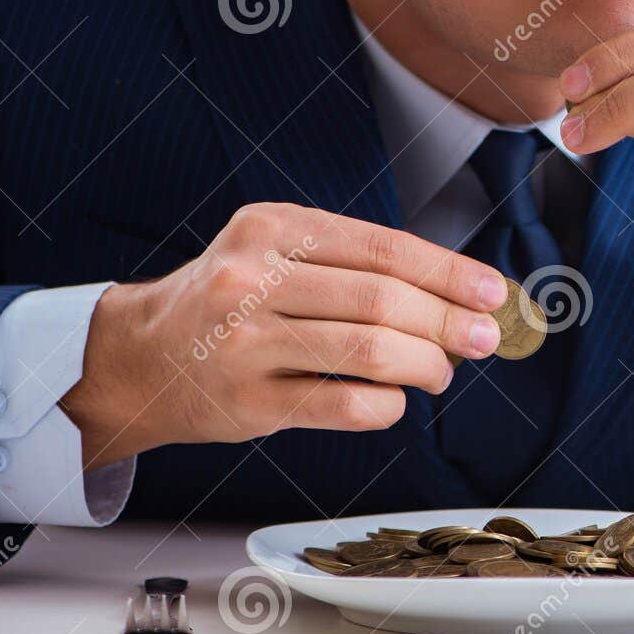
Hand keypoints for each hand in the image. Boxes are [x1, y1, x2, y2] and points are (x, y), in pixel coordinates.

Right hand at [62, 203, 508, 470]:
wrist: (142, 356)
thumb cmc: (232, 300)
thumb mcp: (277, 251)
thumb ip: (355, 263)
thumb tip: (459, 292)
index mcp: (271, 228)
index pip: (383, 247)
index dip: (448, 272)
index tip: (491, 291)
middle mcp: (252, 279)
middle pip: (381, 300)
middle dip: (447, 321)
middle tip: (482, 338)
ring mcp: (245, 343)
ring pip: (368, 352)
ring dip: (425, 365)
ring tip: (441, 371)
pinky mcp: (248, 403)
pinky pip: (343, 404)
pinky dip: (387, 405)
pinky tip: (394, 399)